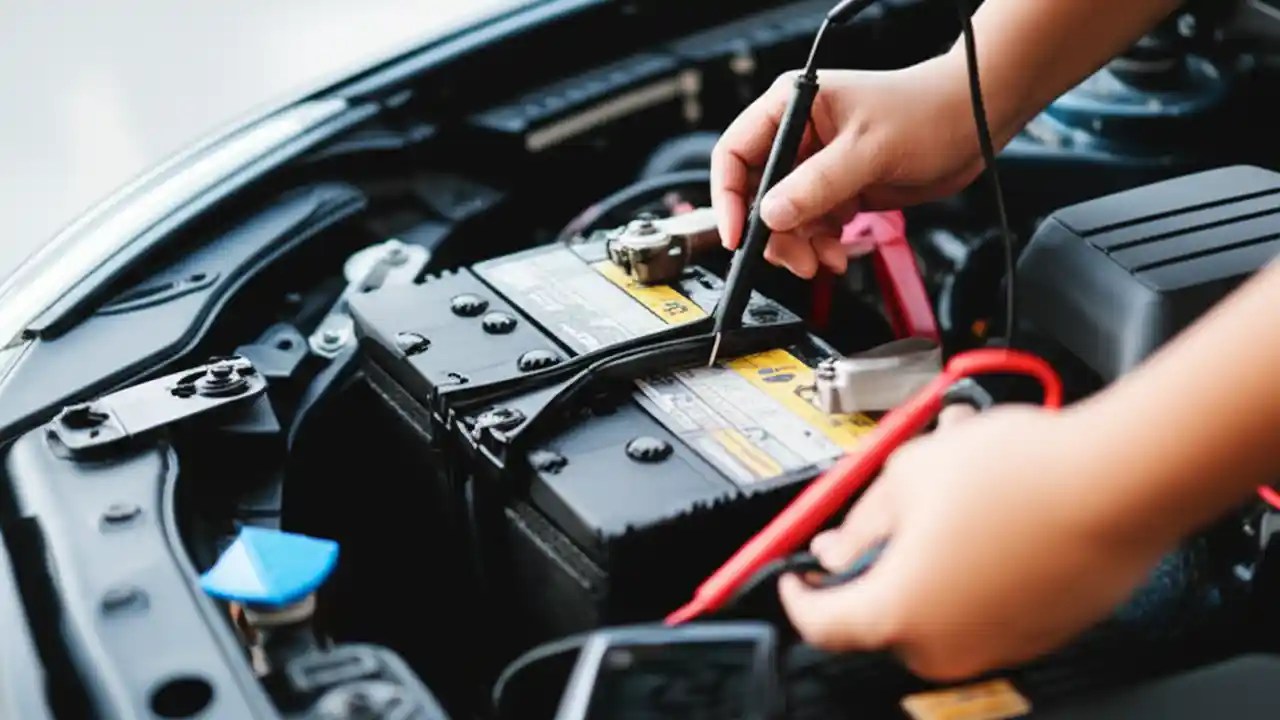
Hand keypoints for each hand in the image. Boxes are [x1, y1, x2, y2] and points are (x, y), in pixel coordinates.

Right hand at [710, 54, 989, 278]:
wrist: (975, 125)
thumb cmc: (929, 112)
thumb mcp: (869, 149)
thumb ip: (818, 184)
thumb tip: (771, 215)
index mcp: (792, 107)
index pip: (735, 154)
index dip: (728, 196)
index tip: (738, 235)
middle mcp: (798, 137)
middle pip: (756, 195)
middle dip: (774, 233)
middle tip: (796, 259)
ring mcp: (816, 167)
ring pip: (783, 219)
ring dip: (800, 247)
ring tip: (824, 260)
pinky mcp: (837, 191)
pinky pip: (811, 228)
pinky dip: (819, 246)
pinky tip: (836, 254)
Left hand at [778, 406, 1174, 680]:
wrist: (1117, 484)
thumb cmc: (1018, 476)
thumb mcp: (907, 473)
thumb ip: (859, 520)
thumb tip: (835, 545)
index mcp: (896, 613)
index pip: (821, 624)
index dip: (797, 597)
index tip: (795, 576)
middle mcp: (945, 644)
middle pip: (881, 612)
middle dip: (875, 561)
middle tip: (880, 518)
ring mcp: (996, 644)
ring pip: (937, 601)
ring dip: (929, 553)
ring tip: (945, 491)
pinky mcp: (1038, 632)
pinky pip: (982, 603)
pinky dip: (972, 565)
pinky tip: (987, 512)